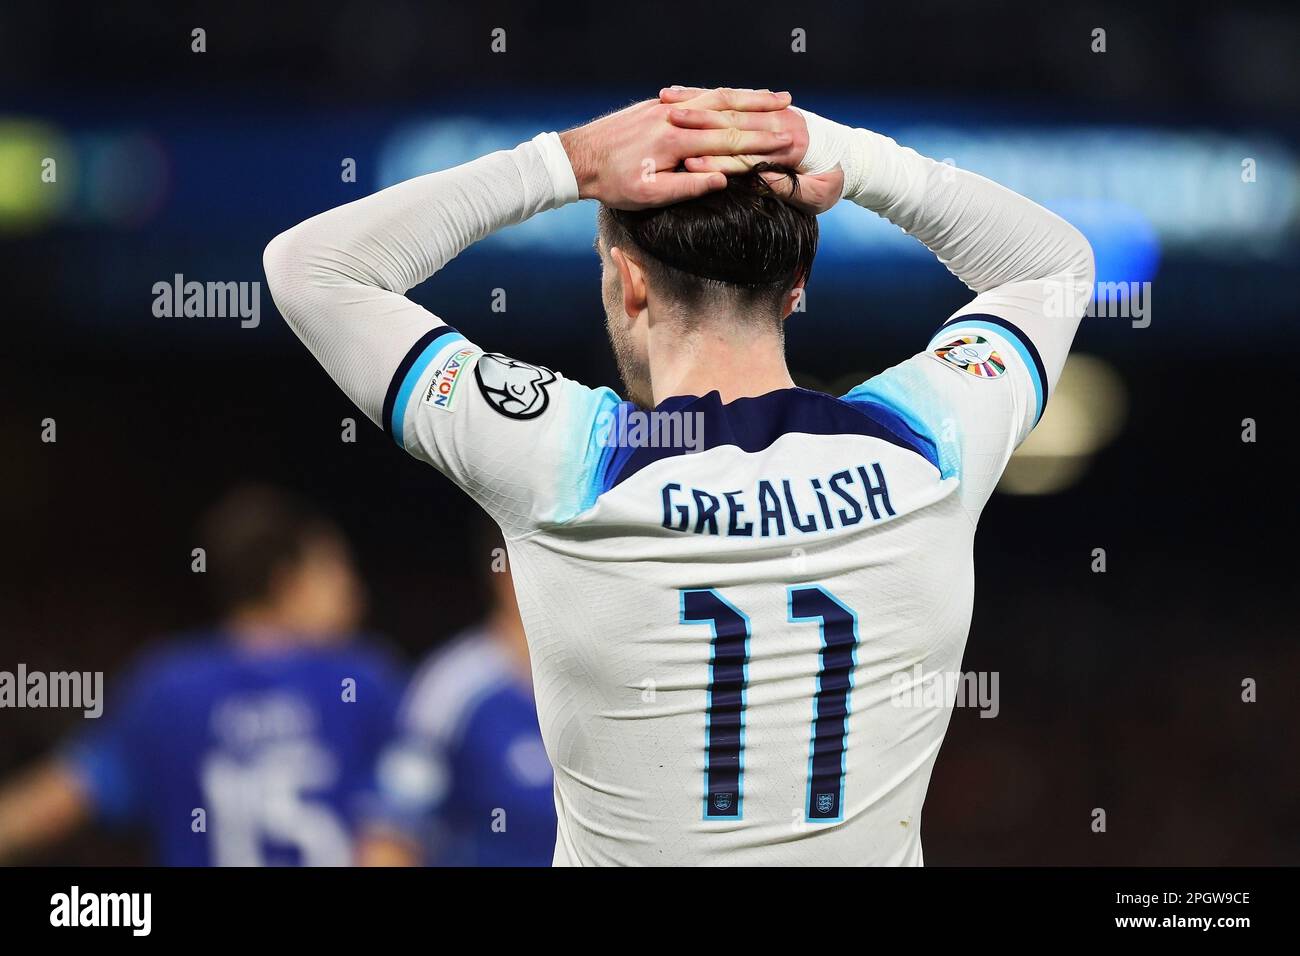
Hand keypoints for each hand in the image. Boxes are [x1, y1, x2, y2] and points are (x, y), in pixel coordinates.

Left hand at [559, 90, 793, 208]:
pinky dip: (719, 95)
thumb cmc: (612, 184)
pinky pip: (695, 96)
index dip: (761, 141)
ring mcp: (664, 107)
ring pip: (713, 97)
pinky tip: (732, 94)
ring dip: (744, 97)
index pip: (728, 138)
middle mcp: (674, 117)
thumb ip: (687, 187)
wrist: (578, 159)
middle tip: (791, 110)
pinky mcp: (655, 105)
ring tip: (772, 96)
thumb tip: (721, 177)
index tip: (787, 142)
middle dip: (762, 111)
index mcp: (676, 141)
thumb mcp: (649, 195)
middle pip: (727, 109)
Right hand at [659, 86, 843, 214]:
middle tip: (670, 123)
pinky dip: (705, 96)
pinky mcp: (766, 109)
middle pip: (733, 123)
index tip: (690, 161)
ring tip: (669, 105)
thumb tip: (762, 181)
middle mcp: (780, 123)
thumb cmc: (834, 184)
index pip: (747, 153)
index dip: (717, 158)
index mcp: (791, 146)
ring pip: (729, 105)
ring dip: (697, 104)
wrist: (851, 159)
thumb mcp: (818, 195)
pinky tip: (678, 96)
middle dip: (700, 123)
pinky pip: (732, 99)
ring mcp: (773, 113)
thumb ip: (790, 189)